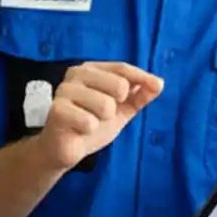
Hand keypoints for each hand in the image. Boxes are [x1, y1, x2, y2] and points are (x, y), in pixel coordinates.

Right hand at [37, 62, 163, 169]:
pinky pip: (89, 121)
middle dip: (118, 105)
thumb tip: (159, 83)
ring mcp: (65, 90)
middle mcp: (76, 74)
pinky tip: (79, 130)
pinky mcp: (57, 109)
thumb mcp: (121, 111)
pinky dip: (89, 129)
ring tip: (89, 123)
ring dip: (102, 120)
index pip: (122, 68)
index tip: (158, 86)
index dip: (141, 77)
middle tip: (103, 114)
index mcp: (91, 70)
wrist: (64, 149)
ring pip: (106, 104)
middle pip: (118, 84)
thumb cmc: (91, 124)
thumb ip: (139, 96)